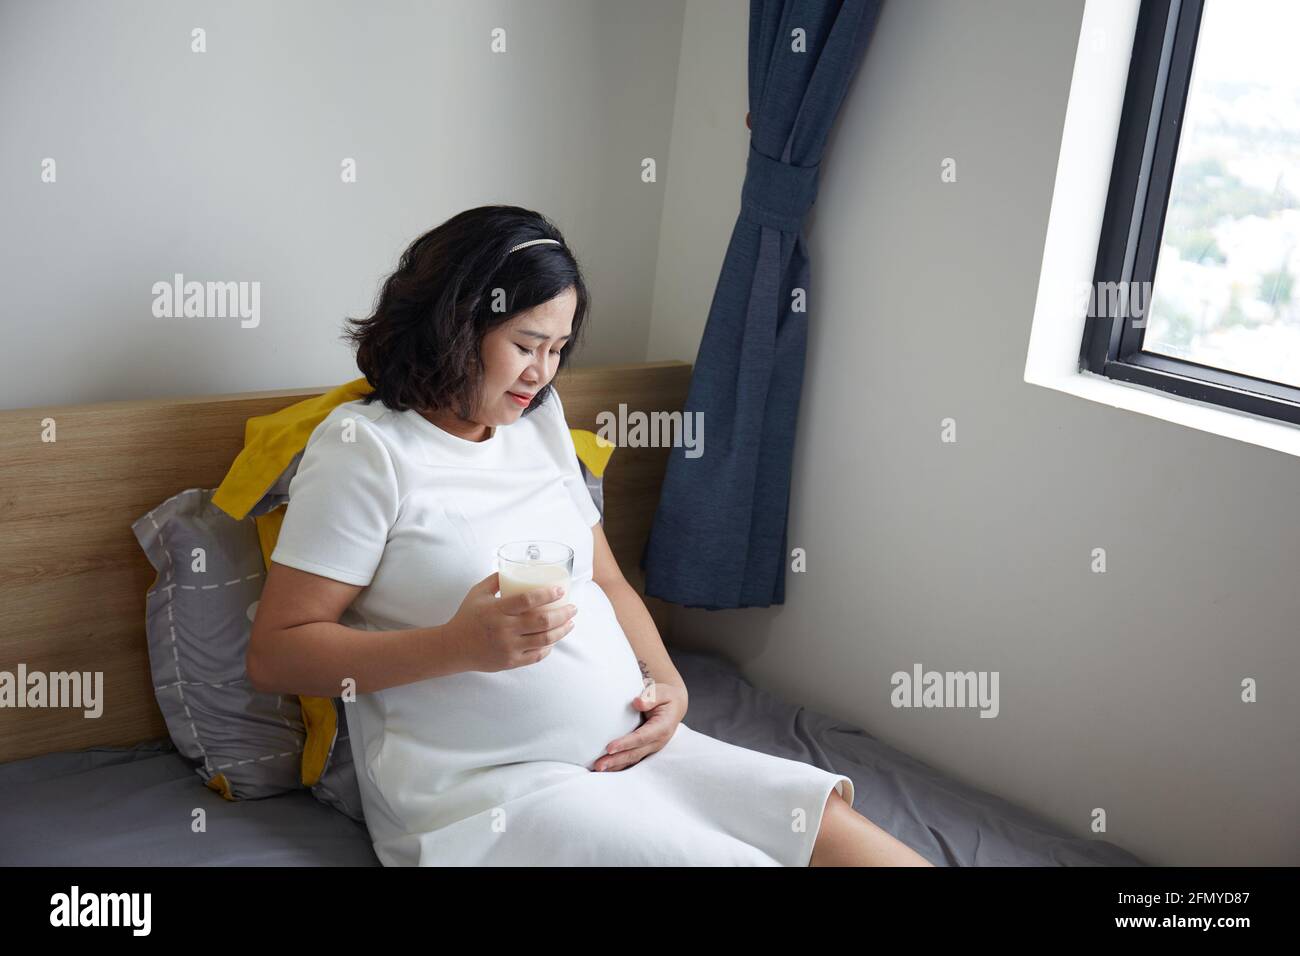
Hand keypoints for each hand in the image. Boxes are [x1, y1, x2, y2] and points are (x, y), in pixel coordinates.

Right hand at [445, 572, 577, 672]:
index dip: (547, 594)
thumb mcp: (477, 593)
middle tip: (573, 608)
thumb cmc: (466, 617)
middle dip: (563, 614)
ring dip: (562, 631)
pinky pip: (536, 656)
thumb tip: (514, 567)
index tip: (560, 590)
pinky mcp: (510, 662)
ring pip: (544, 640)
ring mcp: (508, 647)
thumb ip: (495, 579)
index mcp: (497, 610)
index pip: (527, 600)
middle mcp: (504, 629)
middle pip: (542, 621)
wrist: (452, 648)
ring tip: (570, 623)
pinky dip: (548, 648)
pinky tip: (554, 640)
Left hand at [591, 679, 686, 771]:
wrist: (674, 706)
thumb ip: (651, 696)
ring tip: (598, 768)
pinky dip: (618, 765)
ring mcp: (651, 748)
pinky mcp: (645, 750)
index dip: (626, 743)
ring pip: (632, 759)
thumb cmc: (665, 697)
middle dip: (616, 760)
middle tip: (598, 764)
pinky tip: (605, 767)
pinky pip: (631, 759)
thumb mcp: (662, 692)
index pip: (642, 737)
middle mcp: (657, 741)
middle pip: (635, 753)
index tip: (609, 747)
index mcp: (662, 727)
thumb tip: (638, 702)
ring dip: (615, 765)